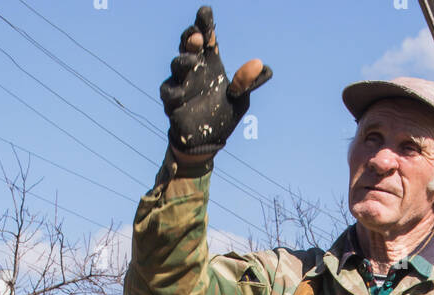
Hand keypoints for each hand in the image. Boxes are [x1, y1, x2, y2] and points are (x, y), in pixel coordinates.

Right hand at [160, 6, 271, 162]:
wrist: (207, 143)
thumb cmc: (222, 115)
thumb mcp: (239, 100)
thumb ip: (246, 83)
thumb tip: (264, 67)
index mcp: (210, 64)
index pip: (207, 38)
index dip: (205, 24)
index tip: (205, 13)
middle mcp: (194, 70)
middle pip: (188, 45)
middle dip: (191, 38)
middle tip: (198, 36)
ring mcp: (181, 84)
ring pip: (177, 65)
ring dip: (184, 61)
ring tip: (193, 61)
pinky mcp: (172, 102)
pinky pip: (169, 92)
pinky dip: (175, 91)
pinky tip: (182, 93)